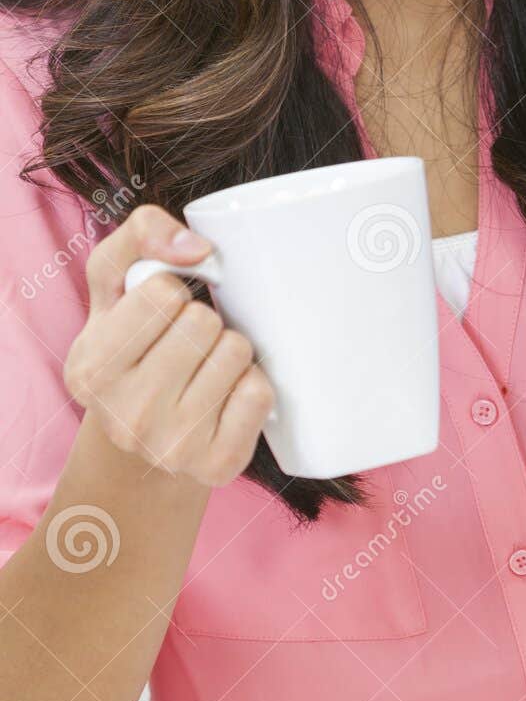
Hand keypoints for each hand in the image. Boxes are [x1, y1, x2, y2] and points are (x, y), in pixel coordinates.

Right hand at [63, 204, 275, 486]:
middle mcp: (126, 416)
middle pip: (204, 322)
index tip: (159, 318)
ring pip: (236, 352)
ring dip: (229, 350)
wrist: (146, 440)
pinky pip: (259, 393)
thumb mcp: (116, 282)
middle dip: (202, 321)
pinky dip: (252, 383)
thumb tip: (198, 248)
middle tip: (186, 346)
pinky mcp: (219, 465)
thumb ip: (141, 235)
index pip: (164, 294)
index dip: (171, 294)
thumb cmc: (134, 345)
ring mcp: (172, 447)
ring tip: (204, 370)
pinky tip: (226, 396)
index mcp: (91, 368)